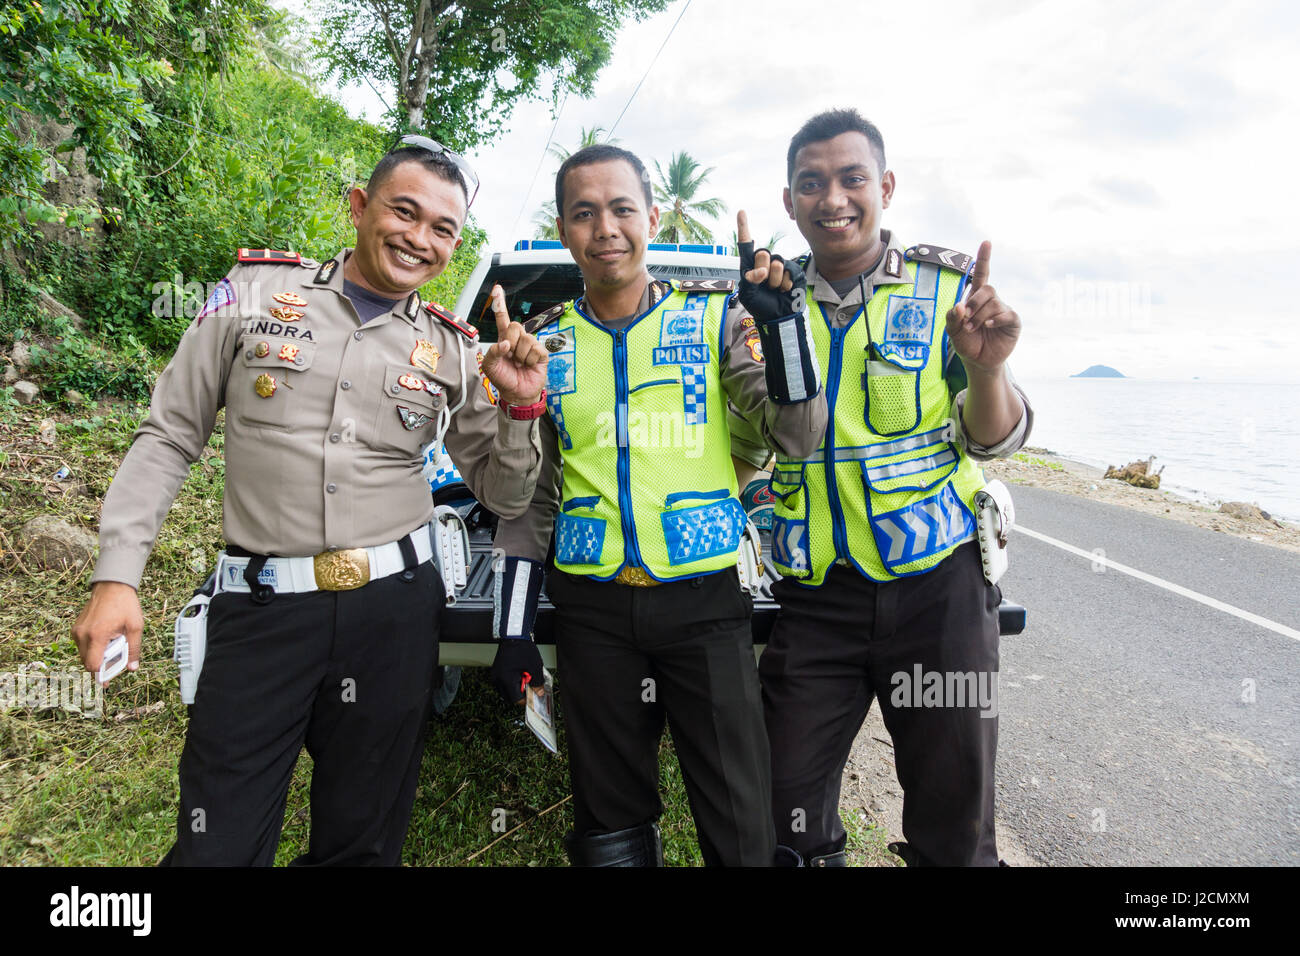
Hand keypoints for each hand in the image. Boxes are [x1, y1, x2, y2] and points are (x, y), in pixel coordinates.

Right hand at [72, 581, 143, 682]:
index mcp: (97, 635)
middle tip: (114, 663)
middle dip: (100, 666)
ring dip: (95, 657)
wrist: (112, 587)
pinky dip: (91, 648)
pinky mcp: (76, 628)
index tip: (107, 682)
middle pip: (87, 662)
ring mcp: (77, 631)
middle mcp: (83, 634)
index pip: (92, 665)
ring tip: (112, 647)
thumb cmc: (125, 605)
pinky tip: (105, 641)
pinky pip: (81, 646)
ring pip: (83, 655)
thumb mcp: (135, 627)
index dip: (100, 675)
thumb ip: (133, 649)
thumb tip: (132, 668)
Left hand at [480, 284, 547, 405]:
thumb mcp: (490, 366)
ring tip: (520, 364)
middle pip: (514, 326)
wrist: (517, 393)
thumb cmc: (503, 378)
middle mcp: (518, 338)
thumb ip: (492, 352)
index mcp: (504, 339)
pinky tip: (529, 366)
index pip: (502, 318)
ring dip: (520, 356)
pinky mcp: (541, 353)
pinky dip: (530, 361)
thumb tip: (505, 344)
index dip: (500, 303)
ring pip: (525, 339)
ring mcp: (531, 345)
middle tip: (511, 356)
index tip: (497, 289)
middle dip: (510, 342)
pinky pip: (535, 350)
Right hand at [491, 638, 543, 704]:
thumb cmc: (523, 649)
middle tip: (531, 690)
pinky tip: (519, 676)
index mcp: (507, 680)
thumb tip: (539, 693)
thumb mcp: (535, 668)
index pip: (516, 699)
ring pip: (505, 691)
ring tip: (526, 680)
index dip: (526, 700)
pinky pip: (502, 683)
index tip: (534, 697)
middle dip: (520, 696)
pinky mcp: (496, 671)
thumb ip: (538, 683)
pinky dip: (511, 683)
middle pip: (509, 697)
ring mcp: (495, 675)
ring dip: (515, 690)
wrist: (514, 636)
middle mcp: (498, 679)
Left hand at [736, 209, 805, 321]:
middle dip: (762, 270)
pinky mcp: (793, 271)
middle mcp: (765, 262)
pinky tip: (784, 290)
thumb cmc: (760, 305)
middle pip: (762, 253)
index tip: (741, 212)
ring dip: (774, 281)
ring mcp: (779, 266)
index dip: (744, 228)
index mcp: (750, 266)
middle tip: (763, 285)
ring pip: (776, 263)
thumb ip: (750, 280)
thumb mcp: (748, 294)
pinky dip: (784, 284)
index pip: (746, 245)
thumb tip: (762, 272)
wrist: (778, 317)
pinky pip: (787, 271)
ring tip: (774, 290)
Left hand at [945, 241, 1020, 372]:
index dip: (984, 259)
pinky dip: (994, 320)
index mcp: (976, 298)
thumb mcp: (952, 330)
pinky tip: (987, 326)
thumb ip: (951, 317)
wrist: (977, 361)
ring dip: (979, 316)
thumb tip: (959, 306)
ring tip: (972, 329)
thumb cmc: (966, 342)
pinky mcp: (1012, 322)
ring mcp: (1003, 310)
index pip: (981, 274)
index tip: (986, 242)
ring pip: (994, 303)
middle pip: (987, 289)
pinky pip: (1006, 314)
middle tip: (965, 319)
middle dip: (973, 302)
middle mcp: (991, 301)